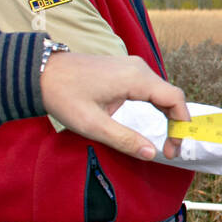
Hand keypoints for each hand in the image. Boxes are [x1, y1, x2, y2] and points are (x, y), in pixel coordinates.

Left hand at [41, 51, 188, 160]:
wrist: (40, 72)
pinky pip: (152, 87)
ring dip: (168, 115)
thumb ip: (125, 139)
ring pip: (163, 91)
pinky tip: (155, 120)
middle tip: (171, 148)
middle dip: (176, 123)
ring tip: (165, 138)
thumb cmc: (63, 95)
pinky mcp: (126, 69)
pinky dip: (158, 105)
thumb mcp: (92, 124)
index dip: (180, 126)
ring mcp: (133, 67)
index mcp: (136, 78)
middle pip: (172, 96)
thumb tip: (152, 154)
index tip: (174, 149)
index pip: (175, 100)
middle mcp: (139, 69)